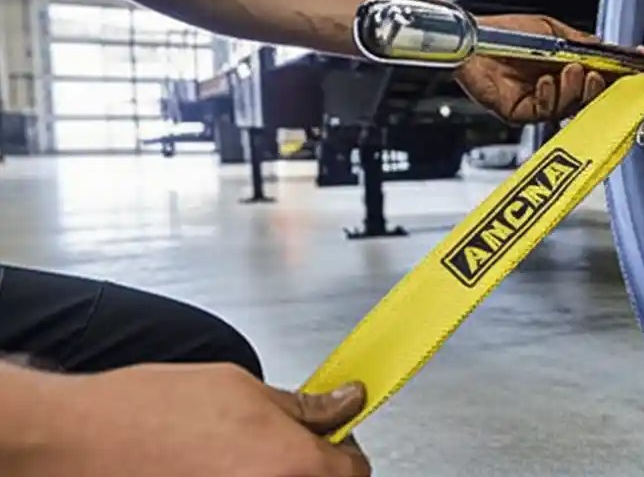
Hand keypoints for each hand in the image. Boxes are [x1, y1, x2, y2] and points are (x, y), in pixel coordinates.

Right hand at [16, 364, 369, 476]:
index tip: (328, 436)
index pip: (354, 470)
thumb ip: (304, 406)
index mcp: (295, 465)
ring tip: (234, 459)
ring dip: (273, 476)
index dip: (342, 448)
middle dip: (309, 466)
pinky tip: (212, 472)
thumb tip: (346, 401)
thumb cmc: (147, 413)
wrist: (77, 442)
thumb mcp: (242, 388)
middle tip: (278, 445)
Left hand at [453, 14, 643, 122]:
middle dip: (598, 89)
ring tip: (570, 70)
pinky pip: (544, 112)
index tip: (640, 73)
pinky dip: (550, 96)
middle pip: (589, 98)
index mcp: (566, 66)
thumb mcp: (551, 30)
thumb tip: (607, 49)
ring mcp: (539, 101)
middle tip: (598, 75)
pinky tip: (545, 81)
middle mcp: (555, 86)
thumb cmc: (502, 32)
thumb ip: (581, 42)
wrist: (471, 40)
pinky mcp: (521, 112)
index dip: (621, 77)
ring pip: (570, 108)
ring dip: (574, 90)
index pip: (601, 75)